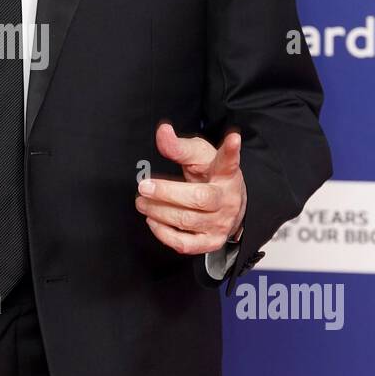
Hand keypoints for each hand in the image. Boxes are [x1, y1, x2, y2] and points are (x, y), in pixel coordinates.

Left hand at [136, 122, 246, 255]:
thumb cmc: (209, 175)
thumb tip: (162, 131)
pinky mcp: (211, 242)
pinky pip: (184, 244)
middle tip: (144, 186)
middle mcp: (227, 200)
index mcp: (226, 174)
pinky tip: (152, 220)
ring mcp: (221, 223)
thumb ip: (179, 146)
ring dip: (159, 211)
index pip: (229, 162)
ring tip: (141, 201)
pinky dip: (163, 233)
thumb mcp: (198, 156)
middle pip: (200, 198)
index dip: (231, 150)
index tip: (233, 137)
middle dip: (167, 193)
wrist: (226, 204)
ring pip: (187, 221)